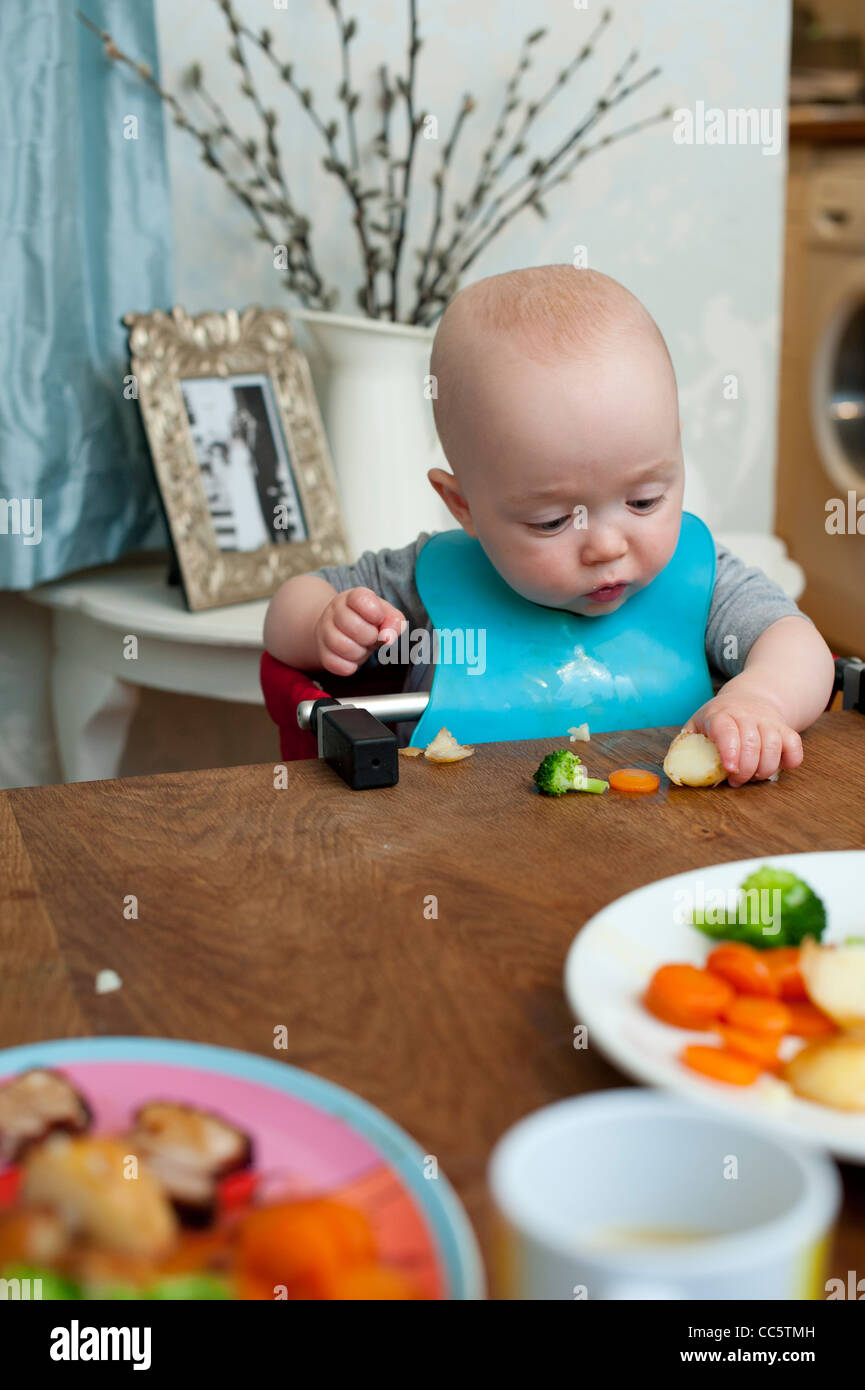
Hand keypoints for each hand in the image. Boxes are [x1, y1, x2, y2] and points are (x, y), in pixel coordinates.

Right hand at [314, 587, 406, 676]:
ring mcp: (325, 631)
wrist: (341, 629)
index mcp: (352, 597)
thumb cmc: (366, 621)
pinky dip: (348, 666)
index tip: (378, 619)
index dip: (375, 613)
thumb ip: (394, 621)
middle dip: (370, 637)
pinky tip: (353, 660)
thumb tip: (389, 636)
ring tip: (362, 647)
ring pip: (342, 646)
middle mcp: (335, 611)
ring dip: (360, 652)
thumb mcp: (384, 615)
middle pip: (354, 626)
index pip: (360, 599)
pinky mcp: (322, 651)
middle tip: (372, 637)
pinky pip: (333, 662)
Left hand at [681, 689, 802, 786]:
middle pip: (751, 742)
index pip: (726, 729)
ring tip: (753, 777)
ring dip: (765, 768)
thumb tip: (675, 767)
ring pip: (774, 746)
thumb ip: (685, 744)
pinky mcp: (785, 728)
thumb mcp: (697, 724)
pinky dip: (791, 760)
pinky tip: (780, 766)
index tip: (729, 768)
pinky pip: (794, 745)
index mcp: (720, 714)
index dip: (729, 749)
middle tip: (736, 781)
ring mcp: (768, 721)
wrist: (751, 698)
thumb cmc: (720, 717)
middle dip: (745, 769)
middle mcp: (747, 715)